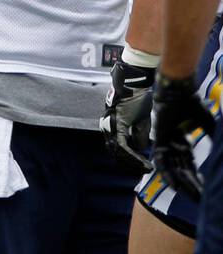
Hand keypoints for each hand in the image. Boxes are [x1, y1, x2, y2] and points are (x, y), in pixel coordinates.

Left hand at [100, 54, 155, 173]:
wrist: (136, 83)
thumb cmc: (138, 98)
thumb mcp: (141, 120)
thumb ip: (139, 135)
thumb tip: (140, 150)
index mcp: (114, 128)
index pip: (119, 150)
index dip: (131, 161)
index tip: (144, 167)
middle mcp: (109, 129)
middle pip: (117, 155)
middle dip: (131, 165)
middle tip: (144, 170)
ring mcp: (111, 128)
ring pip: (119, 153)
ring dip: (133, 162)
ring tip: (145, 167)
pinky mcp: (116, 125)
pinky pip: (123, 146)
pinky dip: (133, 155)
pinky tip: (143, 160)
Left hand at [152, 72, 216, 201]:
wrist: (177, 91)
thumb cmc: (190, 102)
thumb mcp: (205, 121)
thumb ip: (211, 132)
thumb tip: (220, 148)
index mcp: (182, 141)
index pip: (189, 165)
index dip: (197, 178)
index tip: (206, 191)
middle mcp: (173, 145)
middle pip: (183, 170)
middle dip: (193, 186)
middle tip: (202, 200)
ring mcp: (165, 143)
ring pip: (174, 169)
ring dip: (183, 183)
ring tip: (193, 196)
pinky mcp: (159, 140)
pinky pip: (162, 162)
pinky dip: (168, 174)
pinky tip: (175, 186)